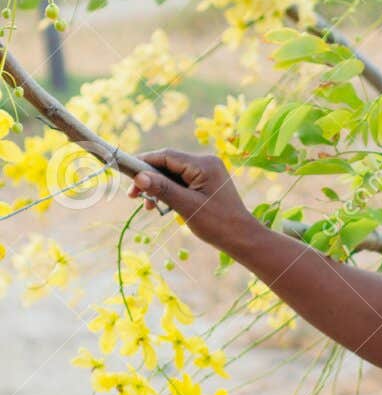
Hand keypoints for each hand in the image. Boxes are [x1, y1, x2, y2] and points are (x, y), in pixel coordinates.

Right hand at [128, 149, 257, 254]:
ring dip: (157, 187)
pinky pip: (181, 182)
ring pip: (173, 174)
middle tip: (132, 195)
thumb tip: (138, 176)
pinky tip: (160, 205)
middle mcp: (206, 163)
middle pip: (168, 164)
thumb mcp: (187, 206)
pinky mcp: (206, 182)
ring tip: (146, 205)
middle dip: (149, 178)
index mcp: (203, 164)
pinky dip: (169, 192)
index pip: (167, 156)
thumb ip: (163, 189)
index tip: (126, 173)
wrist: (242, 238)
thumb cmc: (218, 224)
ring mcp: (207, 172)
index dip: (144, 162)